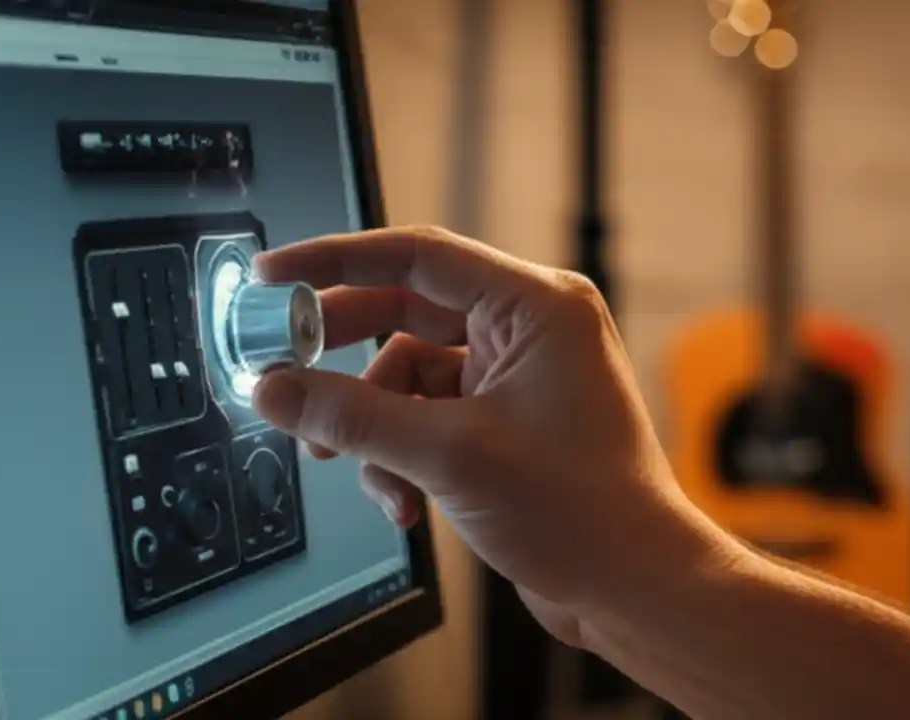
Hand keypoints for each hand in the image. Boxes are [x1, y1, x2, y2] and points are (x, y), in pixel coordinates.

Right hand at [251, 226, 726, 643]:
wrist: (634, 585)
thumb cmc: (582, 512)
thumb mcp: (448, 456)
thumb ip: (352, 417)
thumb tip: (276, 388)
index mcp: (537, 306)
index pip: (418, 255)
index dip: (336, 261)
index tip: (275, 274)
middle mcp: (532, 330)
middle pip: (407, 315)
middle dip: (347, 360)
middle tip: (286, 376)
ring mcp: (521, 377)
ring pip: (412, 378)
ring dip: (379, 430)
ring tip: (370, 477)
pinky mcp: (510, 422)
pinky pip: (433, 418)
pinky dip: (407, 457)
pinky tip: (406, 504)